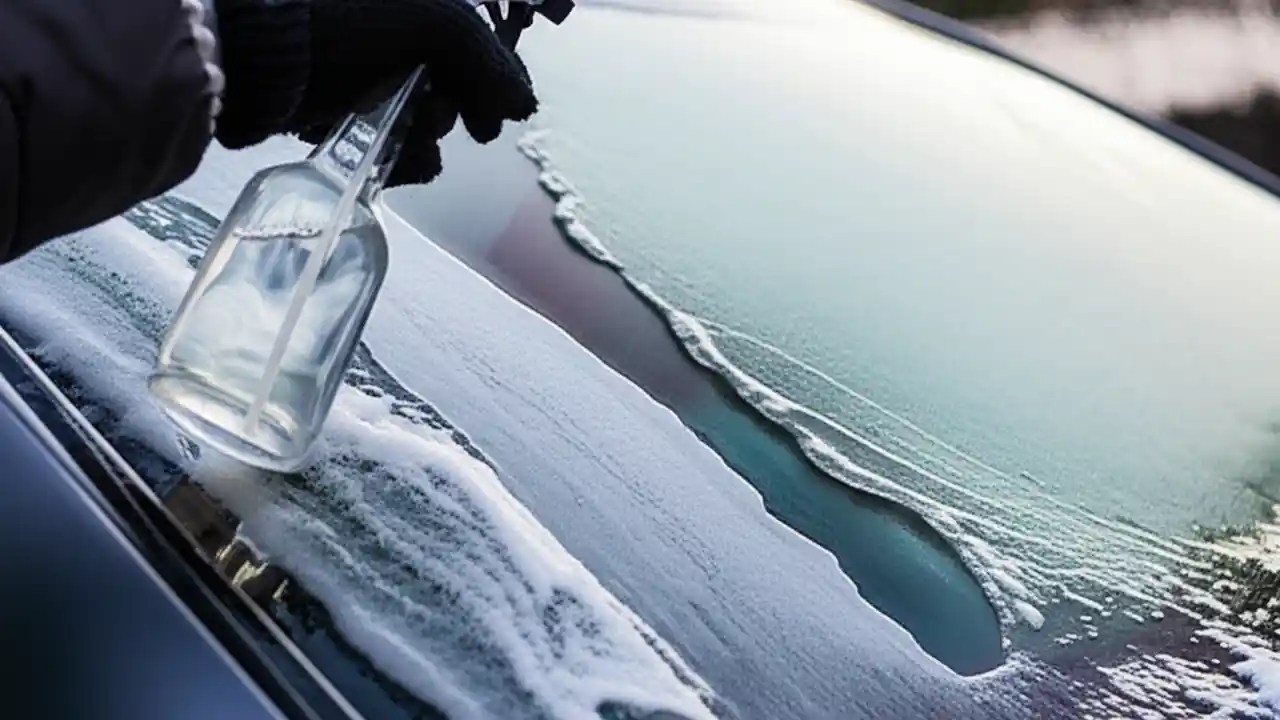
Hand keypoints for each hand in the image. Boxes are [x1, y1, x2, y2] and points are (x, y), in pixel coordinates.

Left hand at [214, 0, 536, 185]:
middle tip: (433, 117)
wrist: (247, 48)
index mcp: (415, 6)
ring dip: (423, 141)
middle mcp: (388, 28)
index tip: (491, 118)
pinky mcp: (326, 103)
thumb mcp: (434, 23)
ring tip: (409, 148)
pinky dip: (391, 155)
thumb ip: (486, 61)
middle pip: (446, 82)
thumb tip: (522, 105)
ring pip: (413, 115)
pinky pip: (376, 135)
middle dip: (448, 110)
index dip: (490, 79)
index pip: (472, 40)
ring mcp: (355, 65)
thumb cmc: (344, 18)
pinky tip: (390, 163)